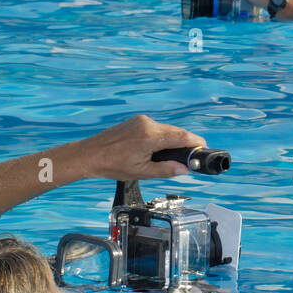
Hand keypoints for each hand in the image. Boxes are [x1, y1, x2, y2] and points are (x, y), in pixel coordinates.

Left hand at [81, 115, 206, 181]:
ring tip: (173, 157)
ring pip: (167, 129)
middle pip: (176, 132)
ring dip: (173, 141)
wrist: (89, 154)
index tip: (203, 149)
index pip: (182, 136)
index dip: (196, 143)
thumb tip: (185, 170)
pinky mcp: (136, 121)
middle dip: (186, 144)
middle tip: (190, 158)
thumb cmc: (112, 164)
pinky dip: (162, 137)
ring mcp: (141, 121)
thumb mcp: (142, 172)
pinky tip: (159, 149)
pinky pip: (156, 128)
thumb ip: (166, 170)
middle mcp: (147, 124)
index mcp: (150, 136)